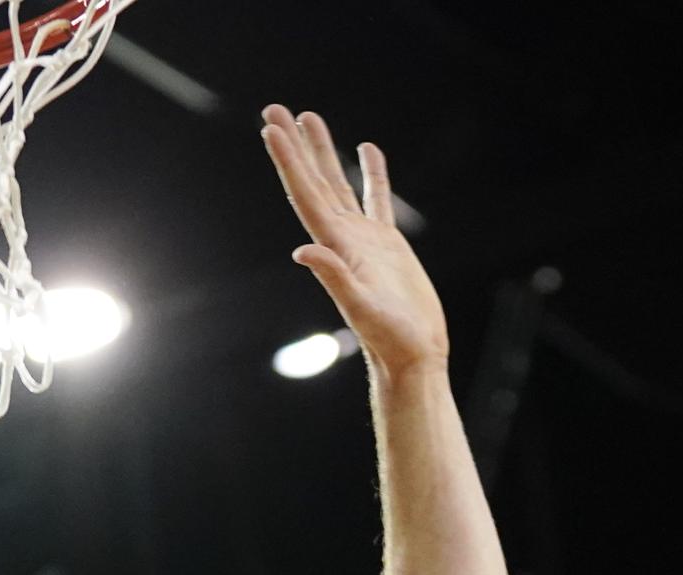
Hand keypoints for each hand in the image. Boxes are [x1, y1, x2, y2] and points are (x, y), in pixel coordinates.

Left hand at [261, 104, 448, 375]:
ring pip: (339, 184)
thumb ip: (335, 278)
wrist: (412, 357)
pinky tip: (368, 150)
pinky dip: (372, 174)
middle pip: (314, 182)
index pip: (306, 194)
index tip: (271, 128)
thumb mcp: (363, 309)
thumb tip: (304, 251)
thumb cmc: (391, 340)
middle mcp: (344, 239)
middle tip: (274, 109)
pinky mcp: (388, 246)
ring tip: (310, 118)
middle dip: (295, 146)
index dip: (289, 160)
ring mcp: (365, 240)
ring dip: (323, 152)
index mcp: (337, 247)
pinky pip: (377, 199)